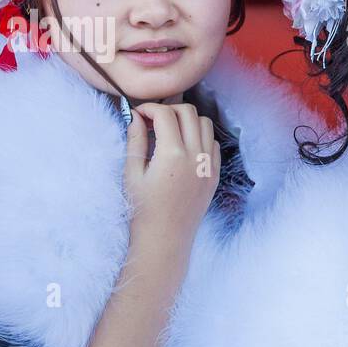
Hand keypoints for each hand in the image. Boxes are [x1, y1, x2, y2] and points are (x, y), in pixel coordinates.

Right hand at [124, 102, 220, 243]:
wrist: (165, 238)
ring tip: (168, 132)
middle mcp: (196, 156)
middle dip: (168, 109)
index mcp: (173, 155)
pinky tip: (183, 147)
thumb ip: (136, 141)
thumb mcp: (132, 173)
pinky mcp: (215, 174)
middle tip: (152, 120)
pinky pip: (213, 143)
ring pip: (205, 124)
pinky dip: (199, 136)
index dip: (148, 108)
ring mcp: (209, 165)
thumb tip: (136, 117)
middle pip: (188, 112)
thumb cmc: (143, 209)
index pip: (165, 114)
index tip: (138, 114)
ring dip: (187, 120)